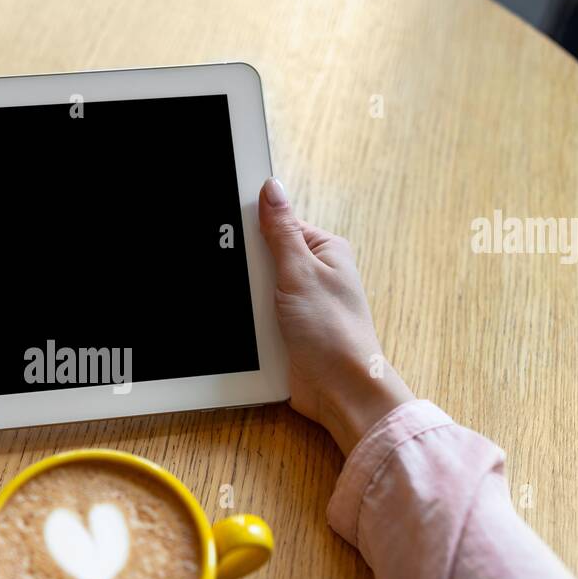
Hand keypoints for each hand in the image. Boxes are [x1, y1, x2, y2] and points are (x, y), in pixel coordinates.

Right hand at [258, 177, 413, 455]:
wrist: (339, 390)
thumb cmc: (334, 332)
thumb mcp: (301, 272)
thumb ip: (282, 230)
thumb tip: (271, 188)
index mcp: (324, 250)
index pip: (277, 224)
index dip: (253, 231)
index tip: (237, 241)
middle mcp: (312, 274)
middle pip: (261, 258)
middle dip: (249, 273)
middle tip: (256, 290)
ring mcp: (297, 304)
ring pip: (254, 290)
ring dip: (249, 304)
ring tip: (261, 318)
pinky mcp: (285, 331)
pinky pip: (255, 318)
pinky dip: (250, 324)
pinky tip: (255, 332)